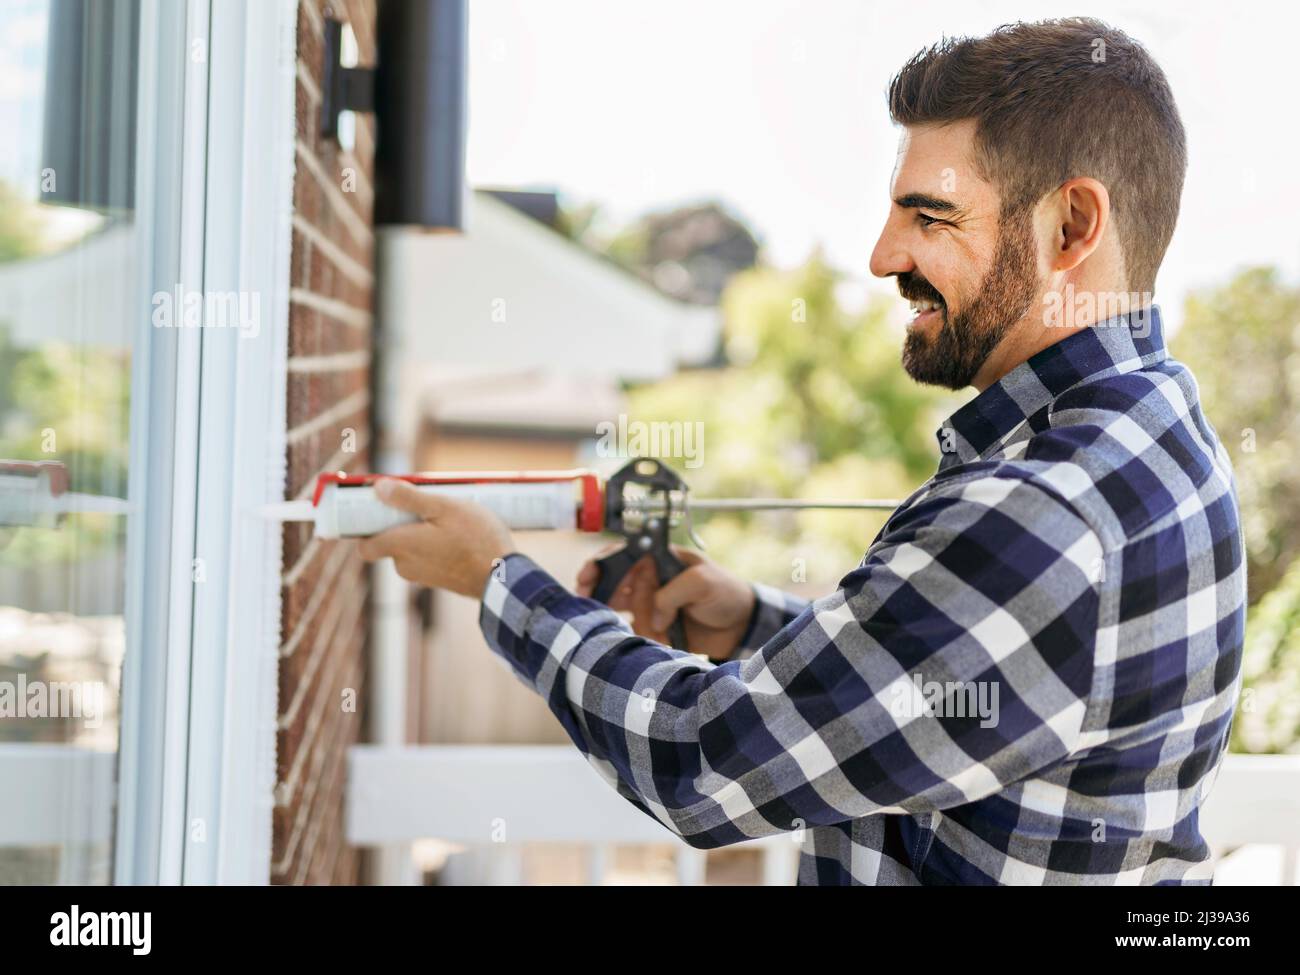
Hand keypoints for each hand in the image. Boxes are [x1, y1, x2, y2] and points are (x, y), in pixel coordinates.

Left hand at [357, 478, 514, 597]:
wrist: (505, 577)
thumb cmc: (476, 539)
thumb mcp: (445, 508)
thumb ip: (408, 498)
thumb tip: (378, 488)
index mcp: (401, 547)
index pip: (365, 546)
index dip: (367, 528)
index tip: (380, 509)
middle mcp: (405, 566)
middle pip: (390, 542)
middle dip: (402, 523)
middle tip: (425, 505)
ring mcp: (422, 576)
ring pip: (410, 549)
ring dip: (421, 533)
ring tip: (448, 518)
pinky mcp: (439, 581)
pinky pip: (427, 558)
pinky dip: (434, 546)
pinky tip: (457, 535)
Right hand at [575, 545, 755, 659]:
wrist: (741, 626)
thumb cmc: (726, 593)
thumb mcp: (703, 582)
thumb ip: (673, 592)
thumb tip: (654, 614)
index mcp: (660, 559)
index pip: (624, 554)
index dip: (602, 563)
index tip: (588, 575)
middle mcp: (651, 579)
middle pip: (613, 582)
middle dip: (601, 591)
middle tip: (591, 602)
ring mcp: (651, 604)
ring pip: (623, 609)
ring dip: (632, 619)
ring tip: (651, 627)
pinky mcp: (654, 626)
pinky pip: (635, 630)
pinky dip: (641, 635)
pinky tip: (653, 638)